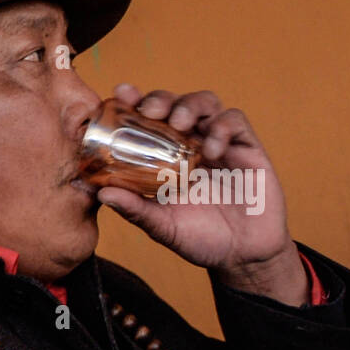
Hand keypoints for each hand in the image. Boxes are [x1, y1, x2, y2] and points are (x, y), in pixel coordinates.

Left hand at [96, 84, 307, 302]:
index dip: (133, 102)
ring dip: (189, 106)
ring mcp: (218, 143)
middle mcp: (188, 144)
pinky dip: (222, 127)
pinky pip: (235, 122)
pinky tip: (212, 149)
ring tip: (180, 124)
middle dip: (160, 99)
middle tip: (150, 110)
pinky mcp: (247, 147)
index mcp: (162, 158)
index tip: (120, 94)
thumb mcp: (161, 227)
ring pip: (204, 103)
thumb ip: (135, 209)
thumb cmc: (199, 239)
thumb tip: (102, 192)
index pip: (145, 120)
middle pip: (173, 104)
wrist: (242, 255)